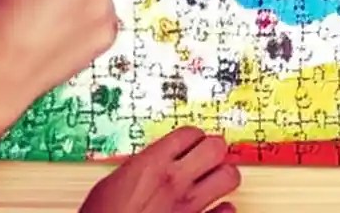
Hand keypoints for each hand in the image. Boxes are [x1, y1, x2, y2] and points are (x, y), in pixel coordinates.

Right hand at [81, 128, 238, 212]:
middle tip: (205, 157)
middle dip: (213, 150)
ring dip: (222, 177)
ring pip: (230, 176)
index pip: (189, 133)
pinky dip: (224, 210)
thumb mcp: (110, 186)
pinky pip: (227, 211)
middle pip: (216, 147)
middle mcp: (175, 182)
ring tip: (212, 181)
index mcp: (151, 166)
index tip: (189, 142)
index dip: (191, 136)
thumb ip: (138, 170)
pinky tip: (214, 210)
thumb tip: (148, 164)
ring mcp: (189, 206)